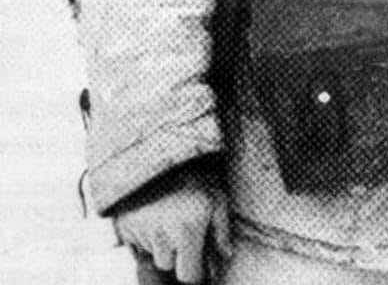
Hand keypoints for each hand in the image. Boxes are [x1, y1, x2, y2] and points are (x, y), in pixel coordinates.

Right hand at [113, 164, 230, 283]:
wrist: (162, 152)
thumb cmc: (196, 177)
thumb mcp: (218, 200)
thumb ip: (222, 232)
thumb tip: (226, 255)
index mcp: (188, 232)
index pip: (188, 276)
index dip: (194, 272)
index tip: (198, 263)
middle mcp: (162, 236)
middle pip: (167, 265)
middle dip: (176, 254)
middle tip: (183, 230)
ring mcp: (141, 232)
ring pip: (153, 252)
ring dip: (161, 242)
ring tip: (169, 215)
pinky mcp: (124, 225)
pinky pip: (137, 240)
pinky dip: (145, 232)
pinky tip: (154, 211)